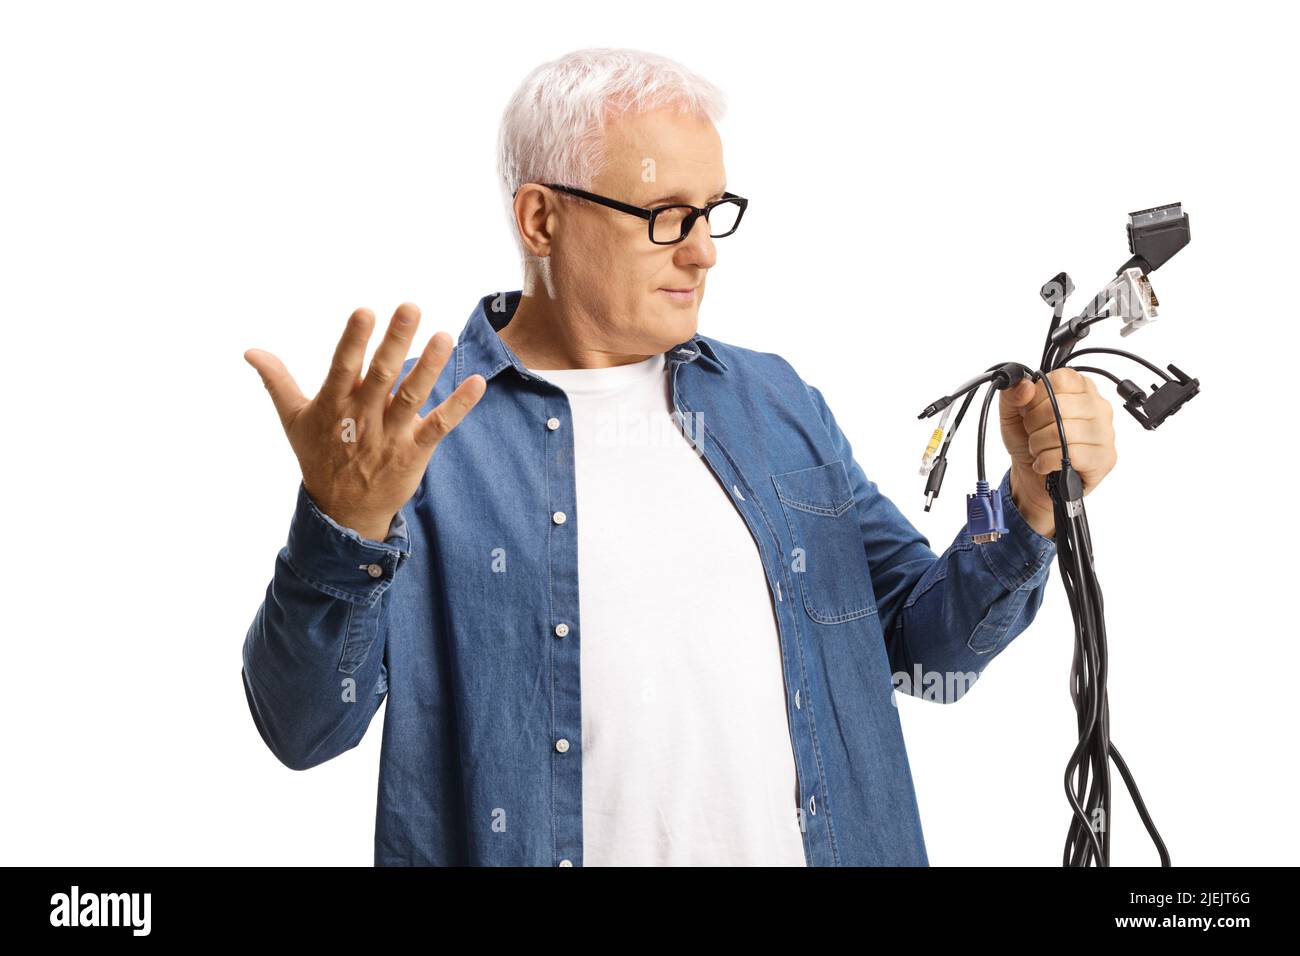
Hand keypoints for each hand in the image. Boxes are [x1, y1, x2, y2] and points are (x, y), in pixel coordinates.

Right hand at [244, 303, 486, 539]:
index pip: (343, 366)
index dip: (354, 340)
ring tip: (445, 336)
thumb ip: (277, 380)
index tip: (365, 311)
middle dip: (396, 341)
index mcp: (333, 405)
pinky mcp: (414, 451)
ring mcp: (390, 435)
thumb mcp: (293, 419)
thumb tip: (250, 351)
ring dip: (429, 367)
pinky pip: (439, 425)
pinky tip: (477, 382)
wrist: (343, 512)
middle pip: (382, 375)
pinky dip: (459, 406)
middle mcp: (363, 418)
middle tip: (411, 307)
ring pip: (412, 397)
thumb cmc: (319, 456)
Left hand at [998, 367, 1116, 537]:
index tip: (1031, 410)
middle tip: (1033, 433)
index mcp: (1080, 388)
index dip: (1037, 397)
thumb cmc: (1028, 440)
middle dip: (1034, 424)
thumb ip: (1012, 394)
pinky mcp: (1105, 458)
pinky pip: (1071, 455)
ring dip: (1040, 444)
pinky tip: (1046, 463)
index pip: (1060, 380)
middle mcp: (1098, 406)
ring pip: (1065, 432)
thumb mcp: (1012, 414)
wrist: (1031, 476)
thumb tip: (1025, 385)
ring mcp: (1105, 432)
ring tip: (1039, 449)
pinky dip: (1048, 461)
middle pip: (1060, 406)